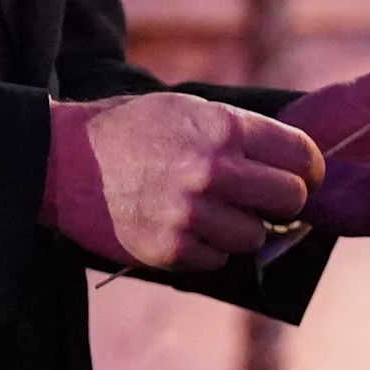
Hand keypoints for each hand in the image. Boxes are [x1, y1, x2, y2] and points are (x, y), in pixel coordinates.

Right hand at [64, 91, 319, 270]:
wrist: (61, 160)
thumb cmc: (130, 130)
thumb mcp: (188, 110)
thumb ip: (240, 134)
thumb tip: (293, 165)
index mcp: (223, 128)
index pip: (302, 156)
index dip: (308, 170)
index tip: (302, 177)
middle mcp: (213, 170)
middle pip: (290, 200)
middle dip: (282, 202)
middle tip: (262, 201)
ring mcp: (192, 214)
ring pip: (256, 236)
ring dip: (241, 229)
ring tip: (210, 212)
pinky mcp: (171, 250)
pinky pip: (218, 259)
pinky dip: (206, 249)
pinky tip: (182, 228)